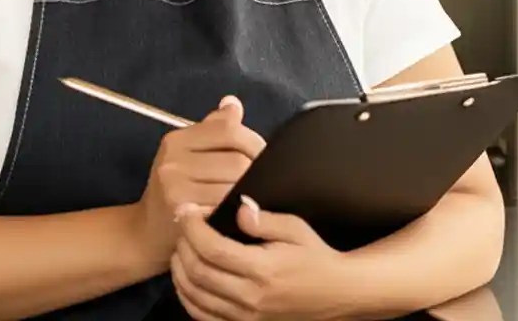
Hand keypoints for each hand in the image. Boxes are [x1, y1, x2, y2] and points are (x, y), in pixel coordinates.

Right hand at [133, 97, 266, 264]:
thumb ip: (213, 129)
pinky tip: (239, 214)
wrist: (145, 233)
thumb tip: (232, 103)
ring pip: (234, 183)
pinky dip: (237, 210)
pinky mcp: (181, 210)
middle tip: (262, 183)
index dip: (253, 141)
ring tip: (252, 199)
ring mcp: (175, 185)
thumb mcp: (187, 155)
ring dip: (249, 193)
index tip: (262, 156)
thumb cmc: (174, 192)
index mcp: (177, 140)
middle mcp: (173, 159)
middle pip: (236, 159)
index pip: (228, 129)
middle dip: (257, 171)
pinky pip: (225, 206)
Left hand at [170, 196, 348, 320]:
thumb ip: (263, 220)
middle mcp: (250, 298)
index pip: (212, 249)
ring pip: (194, 297)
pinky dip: (188, 298)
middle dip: (183, 245)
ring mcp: (246, 318)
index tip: (188, 210)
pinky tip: (186, 280)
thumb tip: (237, 207)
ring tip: (180, 248)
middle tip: (183, 225)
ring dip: (179, 271)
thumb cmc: (316, 258)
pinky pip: (203, 317)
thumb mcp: (295, 229)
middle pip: (198, 272)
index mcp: (262, 270)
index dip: (192, 227)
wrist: (338, 294)